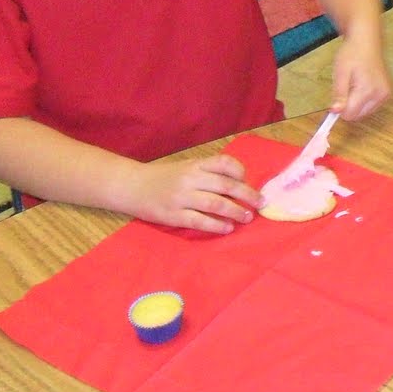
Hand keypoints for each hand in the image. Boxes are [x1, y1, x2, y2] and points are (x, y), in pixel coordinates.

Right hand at [127, 154, 263, 233]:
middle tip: (260, 203)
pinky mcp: (173, 215)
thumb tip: (238, 183)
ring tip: (247, 218)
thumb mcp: (186, 167)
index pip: (224, 163)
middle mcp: (190, 179)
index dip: (240, 172)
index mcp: (195, 164)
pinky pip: (199, 221)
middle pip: (226, 185)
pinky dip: (216, 225)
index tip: (247, 182)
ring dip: (235, 212)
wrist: (131, 186)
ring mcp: (181, 197)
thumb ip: (208, 172)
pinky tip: (227, 228)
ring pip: (216, 204)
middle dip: (248, 195)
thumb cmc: (163, 177)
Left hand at [329, 35, 391, 120]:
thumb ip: (339, 94)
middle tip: (347, 86)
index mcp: (368, 90)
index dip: (340, 107)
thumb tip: (335, 112)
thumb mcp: (340, 73)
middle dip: (349, 105)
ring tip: (355, 84)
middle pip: (358, 115)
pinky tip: (363, 85)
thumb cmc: (351, 54)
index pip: (350, 114)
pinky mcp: (388, 93)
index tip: (337, 95)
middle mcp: (380, 95)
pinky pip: (371, 106)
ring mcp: (386, 95)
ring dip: (356, 103)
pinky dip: (364, 100)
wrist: (367, 40)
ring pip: (364, 112)